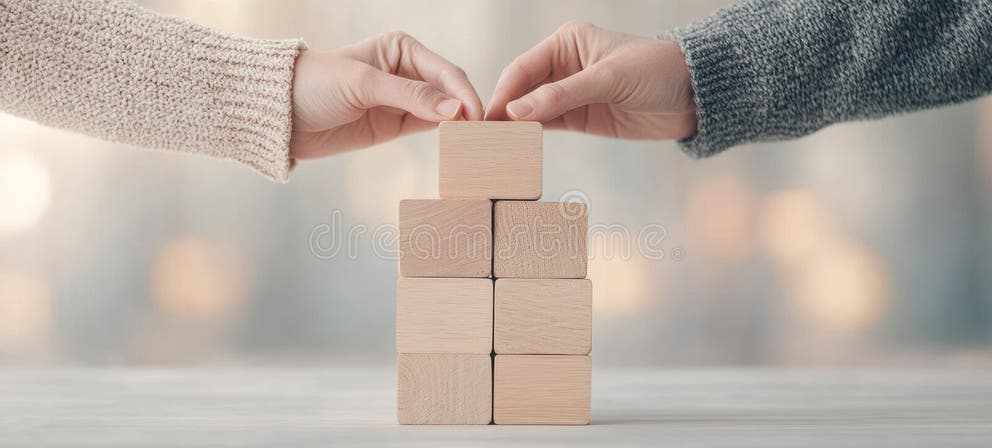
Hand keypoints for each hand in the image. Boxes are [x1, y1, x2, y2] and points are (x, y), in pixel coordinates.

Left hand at [290, 32, 482, 158]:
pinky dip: (446, 136)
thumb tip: (454, 110)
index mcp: (402, 48)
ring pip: (444, 111)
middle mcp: (407, 71)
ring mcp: (403, 100)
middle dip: (467, 110)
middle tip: (485, 136)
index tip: (478, 119)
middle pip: (451, 91)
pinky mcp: (396, 125)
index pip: (445, 72)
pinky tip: (459, 146)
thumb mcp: (363, 85)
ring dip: (460, 125)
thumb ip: (410, 96)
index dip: (464, 95)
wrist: (281, 115)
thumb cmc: (316, 85)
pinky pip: (430, 128)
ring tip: (477, 144)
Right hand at [486, 22, 696, 139]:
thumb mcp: (609, 79)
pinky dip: (531, 136)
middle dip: (503, 112)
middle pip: (521, 90)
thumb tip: (517, 112)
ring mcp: (570, 93)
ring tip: (493, 148)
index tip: (487, 119)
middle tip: (482, 138)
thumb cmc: (657, 71)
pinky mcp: (580, 117)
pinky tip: (517, 149)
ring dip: (514, 127)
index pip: (522, 68)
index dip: (503, 93)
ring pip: (531, 110)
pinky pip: (547, 126)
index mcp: (566, 43)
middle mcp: (563, 65)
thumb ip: (562, 95)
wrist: (694, 96)